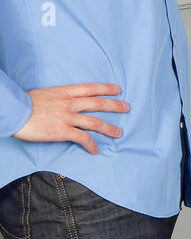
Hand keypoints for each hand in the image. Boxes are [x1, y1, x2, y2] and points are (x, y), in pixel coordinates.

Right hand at [14, 84, 128, 154]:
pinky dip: (91, 145)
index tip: (117, 89)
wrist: (14, 111)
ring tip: (119, 133)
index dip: (106, 89)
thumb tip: (62, 102)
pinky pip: (82, 138)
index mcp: (65, 92)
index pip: (91, 88)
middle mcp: (69, 103)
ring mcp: (67, 117)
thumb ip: (58, 98)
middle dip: (115, 106)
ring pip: (95, 122)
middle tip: (127, 107)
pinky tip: (95, 150)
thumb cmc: (24, 103)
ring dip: (109, 128)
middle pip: (98, 104)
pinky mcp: (63, 131)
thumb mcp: (45, 93)